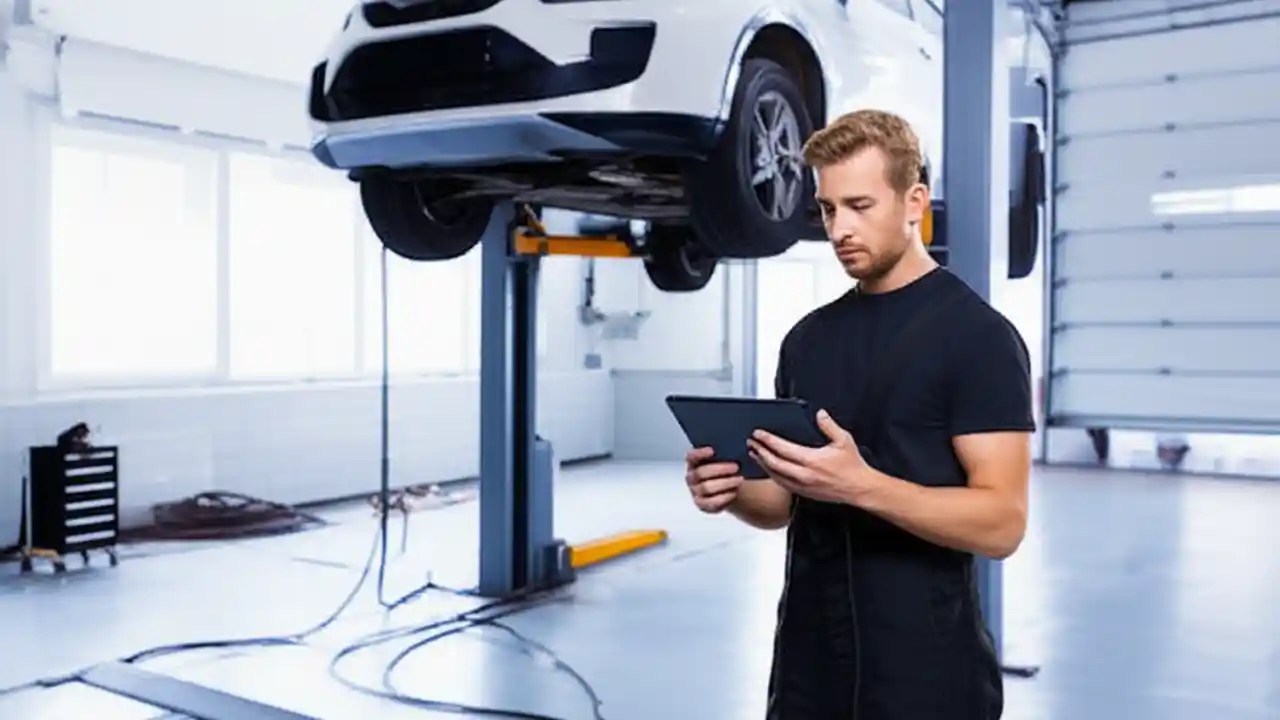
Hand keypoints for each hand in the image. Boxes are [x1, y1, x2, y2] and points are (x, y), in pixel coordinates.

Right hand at [684, 446, 744, 513]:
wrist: (728, 488)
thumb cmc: (725, 468)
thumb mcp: (724, 457)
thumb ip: (725, 451)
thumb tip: (735, 445)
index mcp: (693, 462)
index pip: (691, 456)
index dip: (700, 453)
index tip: (712, 450)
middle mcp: (691, 477)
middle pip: (700, 473)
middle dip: (719, 469)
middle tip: (736, 466)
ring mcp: (695, 492)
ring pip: (706, 488)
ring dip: (725, 483)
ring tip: (739, 479)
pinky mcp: (702, 505)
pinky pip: (711, 503)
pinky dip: (724, 497)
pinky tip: (734, 492)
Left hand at [747, 409, 876, 505]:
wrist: (859, 488)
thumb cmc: (853, 465)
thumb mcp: (844, 440)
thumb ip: (829, 426)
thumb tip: (819, 414)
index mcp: (812, 460)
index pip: (783, 448)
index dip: (768, 440)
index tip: (758, 433)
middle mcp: (804, 474)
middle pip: (774, 463)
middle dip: (760, 451)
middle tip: (751, 442)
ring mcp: (803, 486)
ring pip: (775, 475)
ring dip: (763, 464)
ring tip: (755, 454)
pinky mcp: (804, 493)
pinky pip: (782, 484)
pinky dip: (772, 475)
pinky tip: (768, 469)